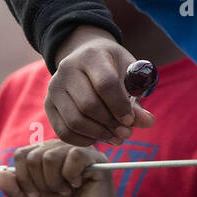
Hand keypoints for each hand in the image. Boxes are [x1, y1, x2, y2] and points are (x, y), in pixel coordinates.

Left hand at [0, 141, 124, 196]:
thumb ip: (17, 188)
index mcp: (49, 152)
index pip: (22, 154)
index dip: (23, 177)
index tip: (35, 194)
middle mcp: (64, 147)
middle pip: (34, 156)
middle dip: (38, 182)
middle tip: (53, 193)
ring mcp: (81, 150)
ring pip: (50, 157)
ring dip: (53, 182)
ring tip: (65, 190)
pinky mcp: (96, 158)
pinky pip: (74, 157)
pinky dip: (70, 176)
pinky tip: (78, 184)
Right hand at [48, 27, 154, 145]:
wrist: (87, 58)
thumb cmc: (114, 67)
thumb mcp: (129, 75)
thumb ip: (138, 97)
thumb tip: (148, 122)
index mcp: (91, 56)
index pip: (105, 84)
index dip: (120, 106)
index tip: (131, 121)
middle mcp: (67, 69)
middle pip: (88, 105)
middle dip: (111, 124)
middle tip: (126, 133)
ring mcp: (54, 87)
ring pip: (74, 121)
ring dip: (99, 134)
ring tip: (116, 138)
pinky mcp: (48, 104)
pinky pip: (63, 131)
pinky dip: (83, 140)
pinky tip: (99, 137)